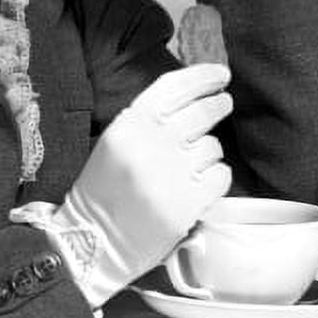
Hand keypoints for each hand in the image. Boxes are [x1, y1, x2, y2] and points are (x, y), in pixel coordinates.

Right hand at [25, 63, 233, 305]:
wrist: (93, 242)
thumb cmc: (106, 190)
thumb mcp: (116, 143)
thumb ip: (148, 120)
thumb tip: (194, 96)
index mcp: (127, 126)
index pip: (172, 88)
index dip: (202, 77)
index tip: (220, 75)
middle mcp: (149, 146)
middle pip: (200, 112)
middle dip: (217, 104)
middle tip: (223, 103)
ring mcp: (170, 176)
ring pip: (212, 146)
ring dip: (209, 151)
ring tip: (193, 163)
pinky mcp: (187, 205)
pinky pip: (220, 176)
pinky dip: (216, 178)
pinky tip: (200, 184)